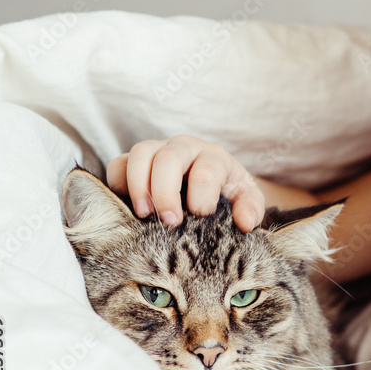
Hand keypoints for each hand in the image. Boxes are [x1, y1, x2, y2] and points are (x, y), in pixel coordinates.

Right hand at [106, 135, 264, 231]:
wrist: (213, 183)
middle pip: (169, 158)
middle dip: (166, 191)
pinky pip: (119, 163)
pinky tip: (128, 207)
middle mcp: (185, 147)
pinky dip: (119, 183)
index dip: (202, 196)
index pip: (206, 170)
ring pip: (141, 154)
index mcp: (214, 157)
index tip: (200, 217)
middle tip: (170, 221)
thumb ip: (251, 208)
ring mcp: (158, 150)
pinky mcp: (136, 161)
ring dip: (139, 185)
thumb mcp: (246, 200)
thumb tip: (245, 222)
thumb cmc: (228, 193)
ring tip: (145, 214)